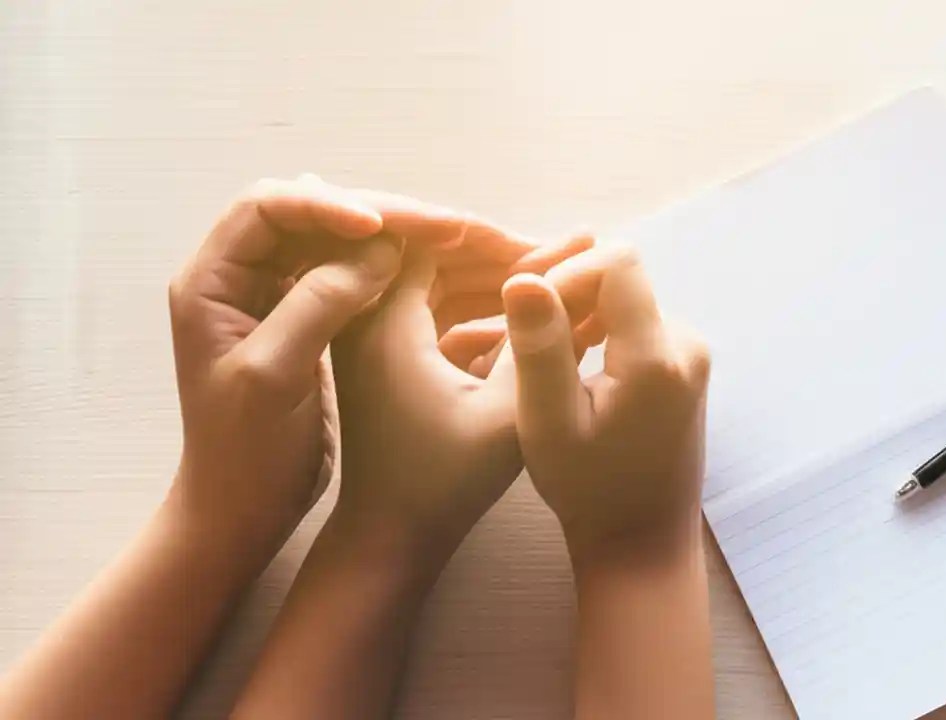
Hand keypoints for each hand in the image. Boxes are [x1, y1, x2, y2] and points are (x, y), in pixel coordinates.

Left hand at [167, 176, 465, 544]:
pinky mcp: (313, 320)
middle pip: (318, 215)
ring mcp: (279, 297)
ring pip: (346, 242)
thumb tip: (380, 247)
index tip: (383, 226)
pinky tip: (446, 267)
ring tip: (463, 237)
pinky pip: (360, 275)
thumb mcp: (273, 376)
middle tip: (453, 223)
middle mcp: (243, 276)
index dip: (330, 206)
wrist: (240, 512)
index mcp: (213, 281)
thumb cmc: (243, 455)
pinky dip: (403, 268)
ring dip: (403, 237)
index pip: (271, 208)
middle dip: (386, 215)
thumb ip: (318, 303)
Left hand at [329, 233, 600, 544]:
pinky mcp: (382, 360)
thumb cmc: (442, 483)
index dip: (491, 237)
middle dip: (497, 253)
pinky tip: (526, 321)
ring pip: (435, 281)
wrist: (389, 539)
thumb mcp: (504, 412)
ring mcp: (369, 337)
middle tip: (563, 257)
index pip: (430, 238)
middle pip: (433, 252)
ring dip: (491, 281)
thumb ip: (534, 342)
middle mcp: (364, 315)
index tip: (549, 249)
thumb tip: (566, 277)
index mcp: (382, 319)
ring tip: (557, 281)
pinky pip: (430, 313)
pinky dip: (475, 312)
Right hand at [501, 246, 710, 557]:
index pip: (618, 261)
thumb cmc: (590, 493)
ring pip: (625, 300)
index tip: (525, 305)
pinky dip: (597, 331)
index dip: (565, 270)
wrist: (642, 542)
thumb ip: (540, 348)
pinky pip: (635, 324)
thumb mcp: (548, 424)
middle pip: (621, 277)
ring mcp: (690, 356)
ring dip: (578, 312)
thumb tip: (525, 279)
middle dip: (566, 290)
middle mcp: (686, 345)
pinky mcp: (683, 368)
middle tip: (518, 325)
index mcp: (657, 356)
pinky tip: (565, 366)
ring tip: (534, 350)